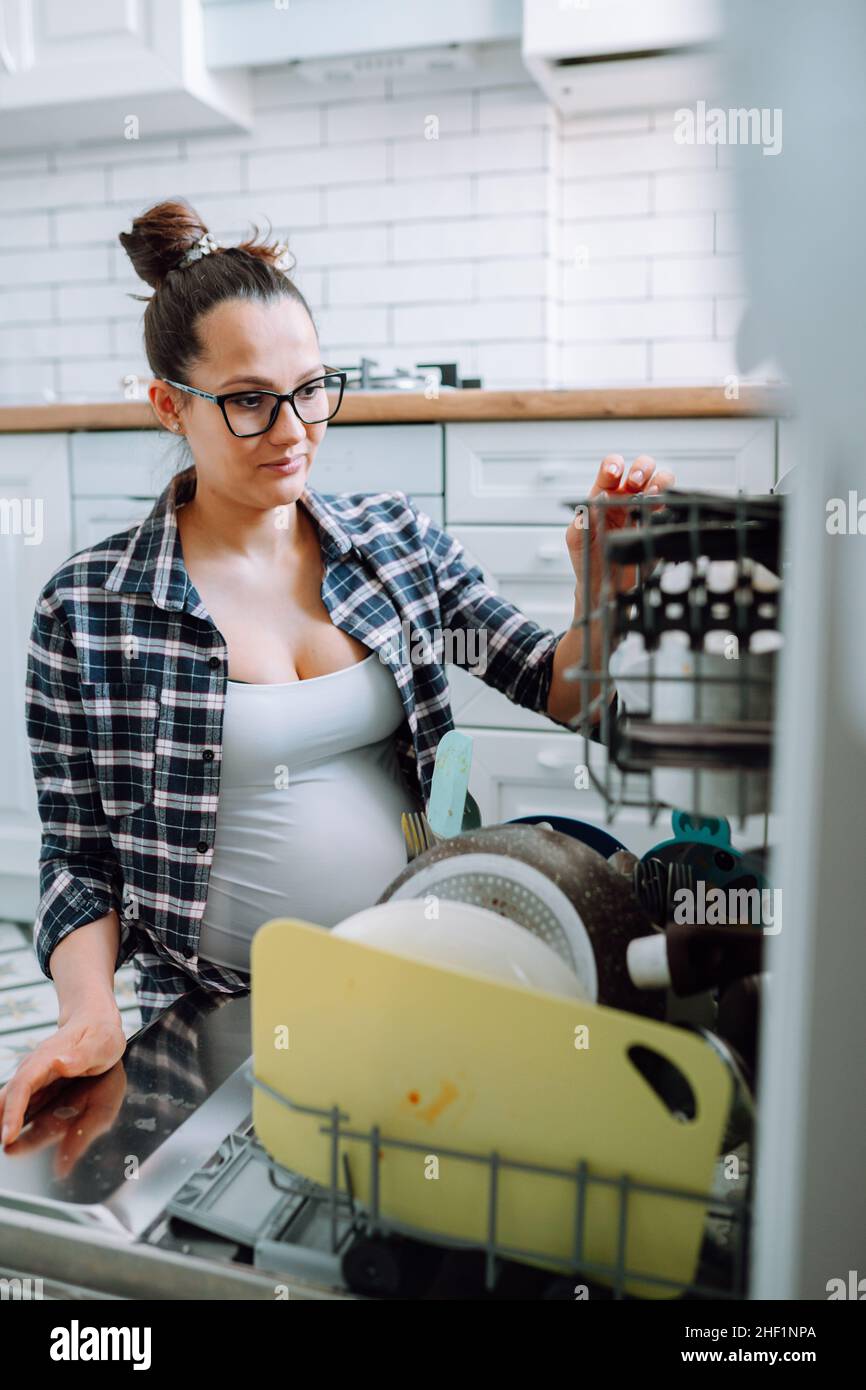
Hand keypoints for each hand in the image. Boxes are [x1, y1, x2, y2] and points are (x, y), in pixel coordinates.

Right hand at [0, 1003, 126, 1149]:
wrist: (96, 1019)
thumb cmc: (101, 1033)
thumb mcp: (101, 1043)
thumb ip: (82, 1055)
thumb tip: (59, 1063)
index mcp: (48, 1057)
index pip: (23, 1085)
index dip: (12, 1111)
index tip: (8, 1134)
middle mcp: (36, 1066)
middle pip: (10, 1094)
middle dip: (2, 1119)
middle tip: (3, 1145)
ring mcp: (35, 1073)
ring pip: (12, 1098)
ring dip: (5, 1119)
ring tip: (6, 1145)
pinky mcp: (38, 1081)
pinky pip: (22, 1100)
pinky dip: (13, 1115)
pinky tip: (11, 1131)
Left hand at [565, 454, 675, 609]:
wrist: (604, 582)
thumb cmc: (587, 556)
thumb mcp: (576, 539)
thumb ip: (580, 522)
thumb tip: (586, 509)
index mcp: (604, 494)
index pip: (610, 470)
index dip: (613, 466)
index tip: (613, 473)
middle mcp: (626, 497)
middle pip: (641, 468)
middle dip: (641, 469)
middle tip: (635, 483)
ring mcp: (644, 508)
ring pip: (661, 481)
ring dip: (660, 481)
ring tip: (653, 494)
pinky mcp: (658, 522)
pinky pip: (669, 506)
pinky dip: (669, 503)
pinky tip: (661, 509)